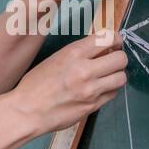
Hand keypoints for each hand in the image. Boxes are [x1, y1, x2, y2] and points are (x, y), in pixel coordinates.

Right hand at [6, 29, 127, 135]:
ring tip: (108, 76)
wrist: (27, 110)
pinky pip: (112, 94)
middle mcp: (85, 70)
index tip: (115, 43)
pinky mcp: (92, 106)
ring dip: (117, 75)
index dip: (116, 39)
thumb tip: (101, 48)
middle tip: (113, 60)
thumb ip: (79, 53)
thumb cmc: (36, 84)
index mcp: (73, 53)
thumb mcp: (56, 58)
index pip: (108, 38)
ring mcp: (90, 90)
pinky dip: (110, 90)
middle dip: (119, 58)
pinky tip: (100, 89)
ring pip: (121, 78)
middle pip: (121, 59)